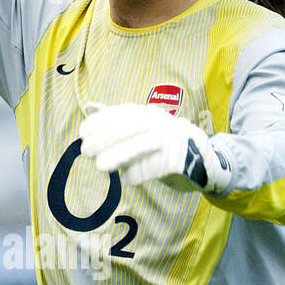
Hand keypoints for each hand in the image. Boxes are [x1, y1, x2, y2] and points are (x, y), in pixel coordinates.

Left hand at [79, 102, 231, 192]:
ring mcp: (169, 141)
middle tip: (85, 150)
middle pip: (128, 128)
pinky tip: (127, 178)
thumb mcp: (141, 127)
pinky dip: (135, 175)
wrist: (201, 160)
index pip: (120, 113)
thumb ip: (115, 118)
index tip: (82, 132)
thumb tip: (89, 106)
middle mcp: (159, 123)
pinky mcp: (176, 161)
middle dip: (104, 138)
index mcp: (148, 113)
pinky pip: (150, 169)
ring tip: (101, 167)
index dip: (100, 122)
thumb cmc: (162, 144)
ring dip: (117, 157)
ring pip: (139, 147)